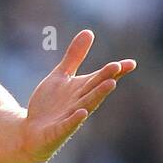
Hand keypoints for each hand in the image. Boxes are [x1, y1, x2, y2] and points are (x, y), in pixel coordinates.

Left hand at [20, 30, 135, 162]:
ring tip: (109, 84)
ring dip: (97, 95)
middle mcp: (80, 102)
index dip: (115, 71)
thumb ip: (75, 56)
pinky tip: (81, 111)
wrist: (32, 131)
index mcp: (82, 89)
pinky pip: (68, 125)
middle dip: (105, 78)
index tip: (131, 63)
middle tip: (117, 67)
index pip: (101, 78)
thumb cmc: (51, 104)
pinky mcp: (58, 131)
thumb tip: (89, 31)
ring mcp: (70, 118)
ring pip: (87, 105)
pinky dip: (74, 119)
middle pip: (95, 89)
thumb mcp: (61, 76)